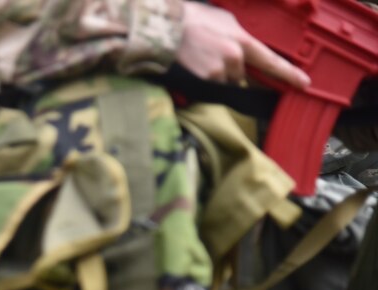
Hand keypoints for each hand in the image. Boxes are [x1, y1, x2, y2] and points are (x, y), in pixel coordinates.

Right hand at [177, 2, 309, 88]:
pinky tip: (197, 64)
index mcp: (243, 41)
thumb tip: (247, 52)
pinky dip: (206, 78)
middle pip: (240, 76)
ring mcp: (219, 70)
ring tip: (203, 57)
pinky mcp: (205, 79)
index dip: (289, 73)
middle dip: (231, 71)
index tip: (304, 82)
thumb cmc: (197, 19)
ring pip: (225, 81)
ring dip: (218, 75)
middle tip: (214, 56)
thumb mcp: (227, 22)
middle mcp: (235, 58)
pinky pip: (211, 85)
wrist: (170, 27)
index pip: (271, 61)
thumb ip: (241, 38)